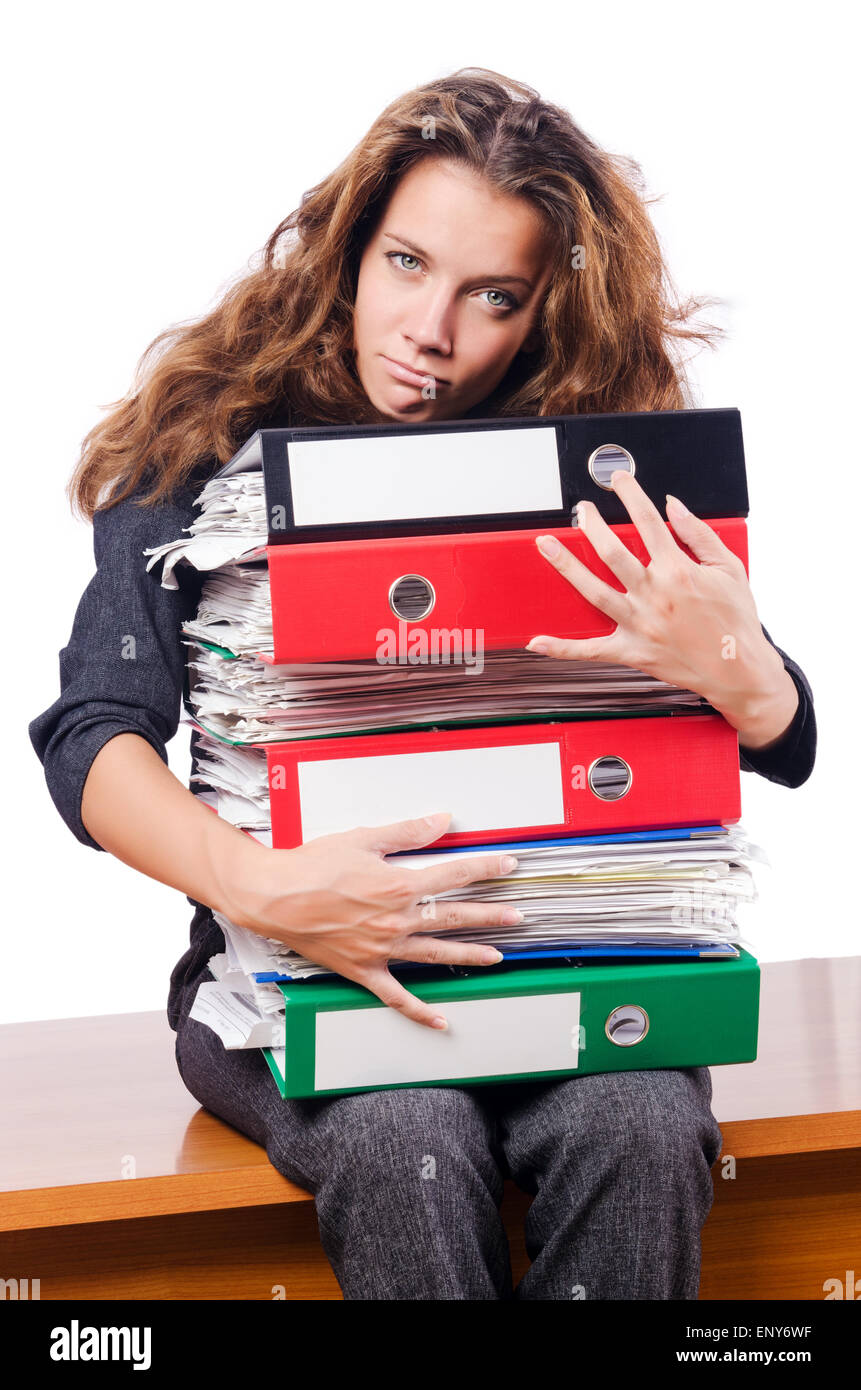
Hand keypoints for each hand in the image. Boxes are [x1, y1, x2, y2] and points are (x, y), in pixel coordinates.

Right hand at [218, 812, 520, 1029]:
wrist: (272, 896)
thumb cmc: (311, 866)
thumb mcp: (363, 839)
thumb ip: (407, 832)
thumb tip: (441, 820)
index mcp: (398, 885)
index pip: (454, 874)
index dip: (486, 867)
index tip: (508, 864)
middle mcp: (396, 920)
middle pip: (454, 917)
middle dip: (490, 915)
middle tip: (518, 916)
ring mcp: (382, 949)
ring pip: (436, 954)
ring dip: (469, 955)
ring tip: (496, 956)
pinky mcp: (364, 970)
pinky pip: (397, 996)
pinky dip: (420, 1011)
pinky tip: (442, 1020)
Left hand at [525, 470, 789, 732]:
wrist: (740, 670)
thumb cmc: (736, 620)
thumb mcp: (730, 568)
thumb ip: (698, 534)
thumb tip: (673, 505)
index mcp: (679, 571)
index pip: (648, 522)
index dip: (631, 495)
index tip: (619, 480)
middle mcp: (654, 595)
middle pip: (612, 552)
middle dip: (592, 524)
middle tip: (581, 509)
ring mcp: (640, 624)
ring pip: (593, 591)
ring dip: (566, 566)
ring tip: (546, 544)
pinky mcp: (633, 651)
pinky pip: (591, 651)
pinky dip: (562, 648)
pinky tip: (538, 641)